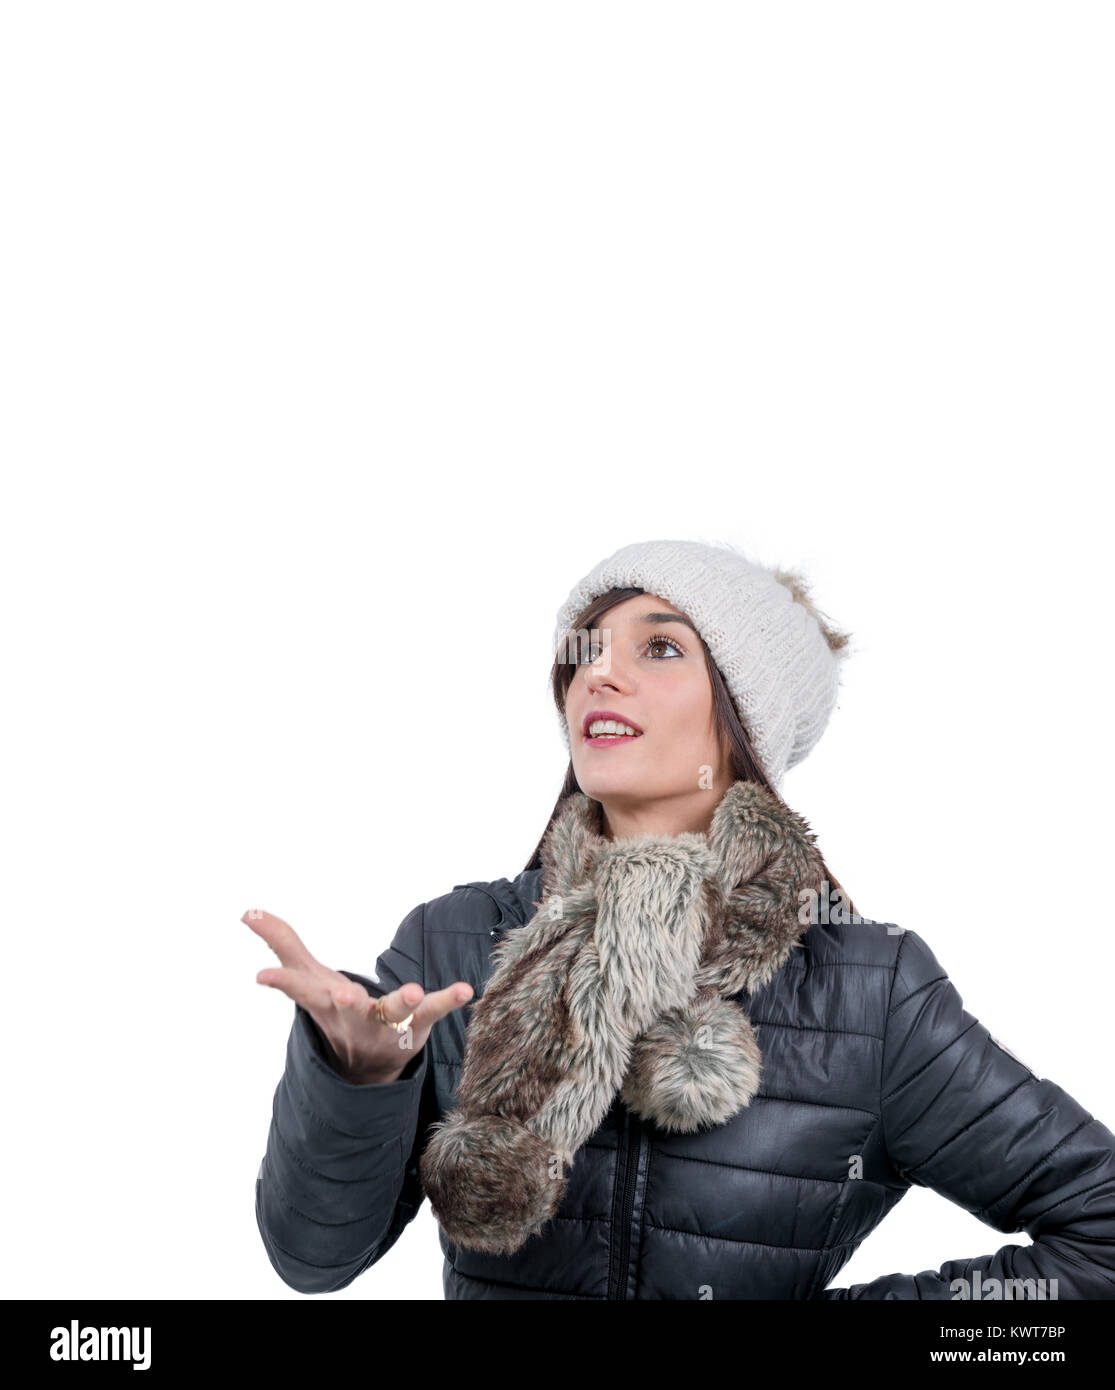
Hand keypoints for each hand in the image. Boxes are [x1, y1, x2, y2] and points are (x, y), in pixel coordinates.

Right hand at [244, 908, 473, 1083]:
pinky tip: (466, 989)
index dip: (282, 981)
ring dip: (399, 1003)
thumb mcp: (307, 976)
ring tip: (410, 990)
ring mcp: (385, 1023)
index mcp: (324, 1002)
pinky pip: (433, 1011)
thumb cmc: (332, 1009)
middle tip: (343, 994)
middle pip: (346, 1008)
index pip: (299, 990)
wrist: (364, 1068)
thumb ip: (282, 942)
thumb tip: (247, 912)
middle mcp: (352, 1016)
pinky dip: (449, 1000)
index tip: (261, 976)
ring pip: (391, 1015)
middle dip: (344, 1001)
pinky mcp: (415, 1024)